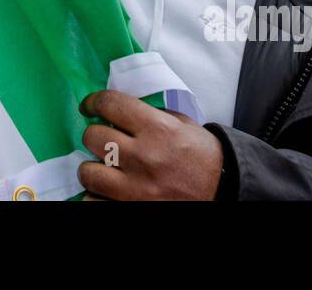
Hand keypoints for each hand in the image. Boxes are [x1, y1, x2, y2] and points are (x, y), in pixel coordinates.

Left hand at [78, 90, 223, 200]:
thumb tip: (121, 110)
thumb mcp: (182, 125)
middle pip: (93, 137)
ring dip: (92, 168)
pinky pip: (94, 201)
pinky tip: (105, 191)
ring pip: (88, 172)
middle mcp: (144, 157)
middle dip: (94, 135)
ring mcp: (136, 188)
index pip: (111, 104)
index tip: (89, 106)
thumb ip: (152, 115)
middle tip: (101, 139)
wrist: (223, 190)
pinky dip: (96, 196)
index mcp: (158, 129)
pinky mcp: (131, 209)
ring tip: (102, 167)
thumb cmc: (203, 157)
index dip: (94, 102)